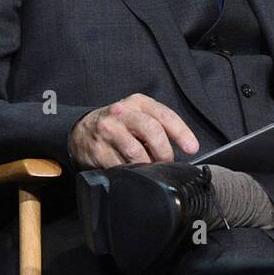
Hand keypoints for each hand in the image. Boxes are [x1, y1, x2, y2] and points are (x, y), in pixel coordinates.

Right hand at [68, 93, 199, 168]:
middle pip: (152, 131)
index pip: (165, 115)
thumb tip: (182, 148)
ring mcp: (108, 131)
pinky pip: (120, 166)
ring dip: (148, 165)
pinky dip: (130, 172)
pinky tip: (132, 170)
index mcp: (138, 102)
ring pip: (136, 152)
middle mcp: (122, 113)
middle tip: (166, 161)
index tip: (192, 148)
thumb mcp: (138, 115)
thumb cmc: (119, 124)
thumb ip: (159, 126)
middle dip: (164, 151)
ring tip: (149, 167)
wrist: (81, 129)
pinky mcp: (97, 150)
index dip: (182, 132)